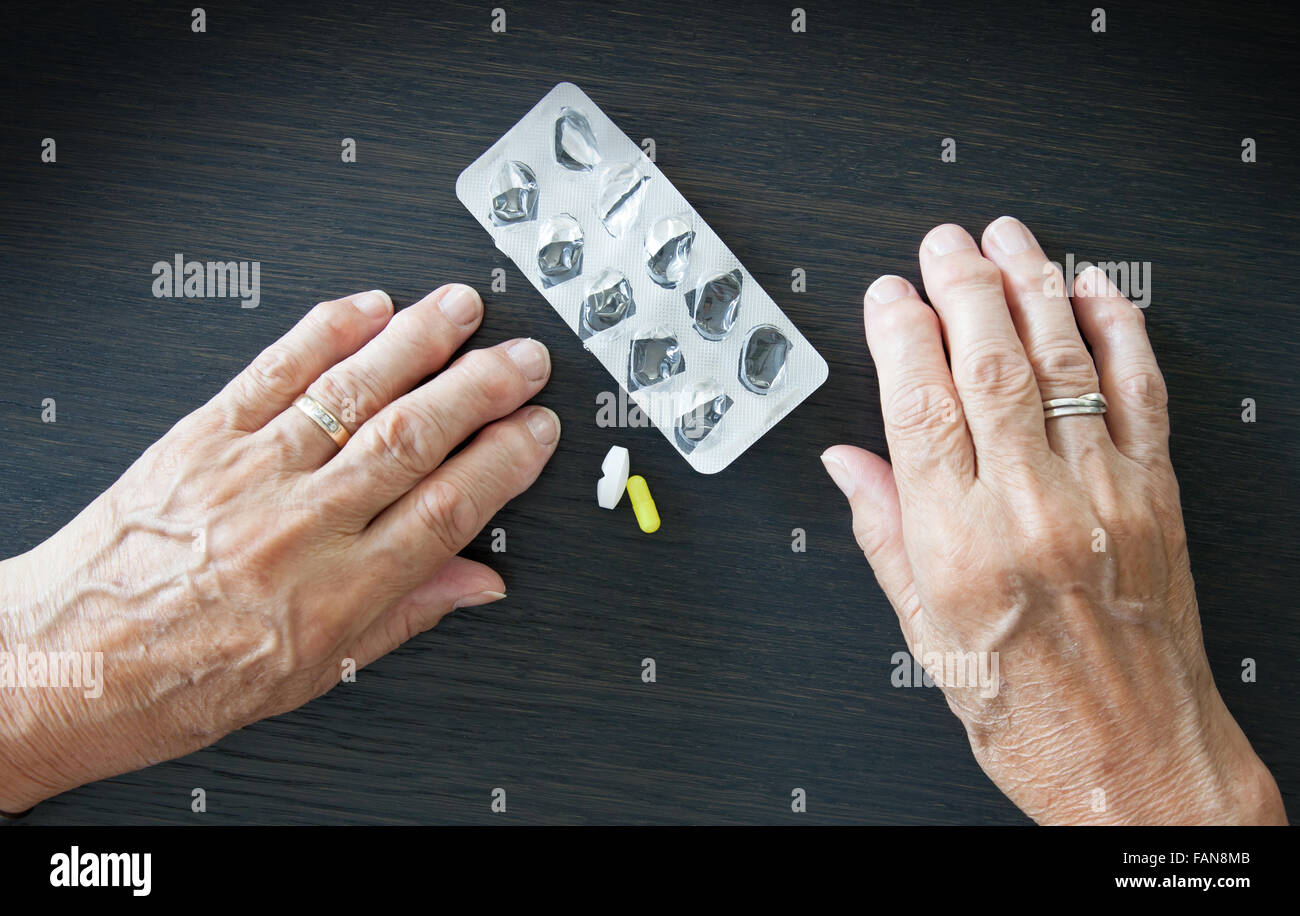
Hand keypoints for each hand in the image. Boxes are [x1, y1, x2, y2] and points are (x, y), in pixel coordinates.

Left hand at [0, 284, 559, 810]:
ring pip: (352, 393)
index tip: (536, 431)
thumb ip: (406, 616)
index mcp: (340, 589)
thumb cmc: (182, 677)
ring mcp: (251, 473)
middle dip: (481, 389)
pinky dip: (324, 333)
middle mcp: (302, 524)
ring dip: (417, 343)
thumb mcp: (314, 671)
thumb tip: (478, 584)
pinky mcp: (201, 438)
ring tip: (462, 308)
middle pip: (413, 437)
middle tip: (523, 358)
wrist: (70, 662)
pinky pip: (272, 373)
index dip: (505, 461)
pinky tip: (367, 308)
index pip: (449, 508)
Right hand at [822, 219, 1284, 823]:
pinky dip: (1118, 331)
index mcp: (958, 546)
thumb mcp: (926, 636)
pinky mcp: (1157, 495)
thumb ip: (884, 536)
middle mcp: (1030, 510)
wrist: (1137, 763)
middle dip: (960, 287)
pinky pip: (1140, 392)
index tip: (887, 296)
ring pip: (1062, 362)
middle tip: (942, 244)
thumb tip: (848, 465)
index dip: (898, 336)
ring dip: (1031, 286)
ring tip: (1007, 239)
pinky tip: (1093, 291)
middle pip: (988, 366)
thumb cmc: (1030, 713)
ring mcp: (1102, 495)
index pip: (917, 408)